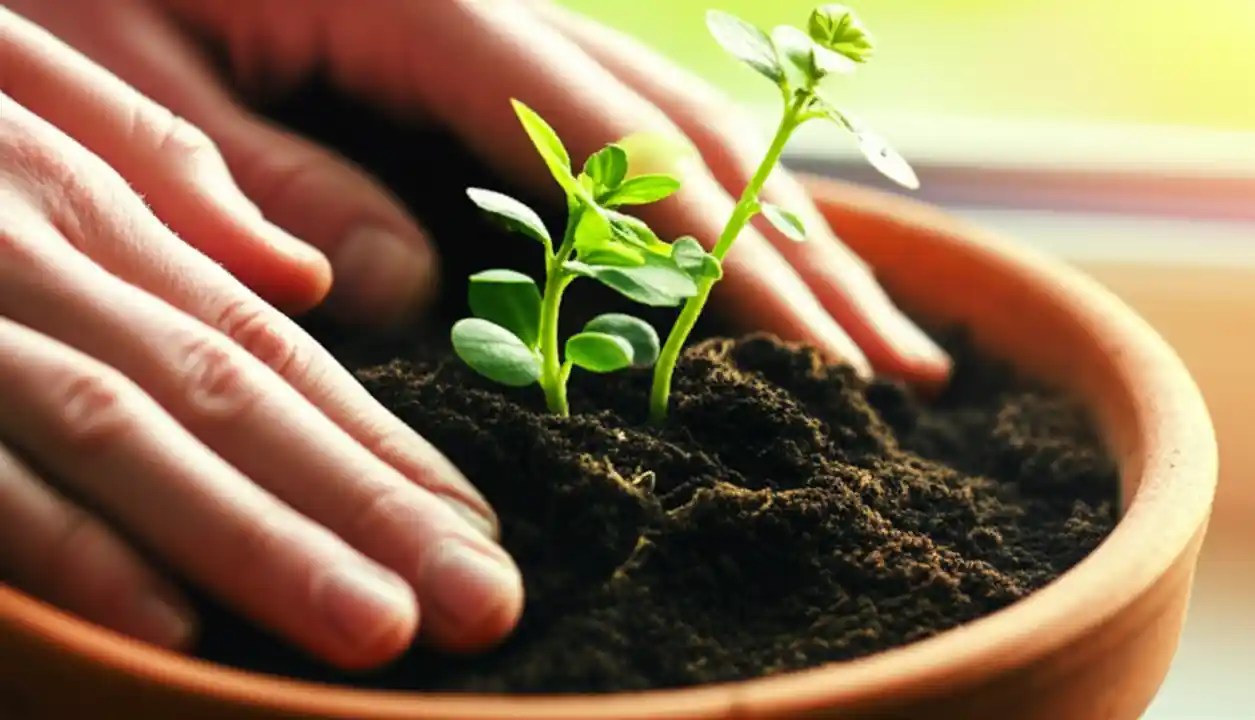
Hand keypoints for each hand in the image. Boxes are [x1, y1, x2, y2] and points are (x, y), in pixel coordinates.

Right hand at [0, 8, 520, 669]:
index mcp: (89, 208)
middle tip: (486, 606)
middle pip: (240, 399)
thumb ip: (158, 184)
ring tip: (380, 633)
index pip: (277, 351)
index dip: (381, 446)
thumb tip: (297, 280)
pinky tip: (167, 629)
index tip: (474, 530)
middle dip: (368, 511)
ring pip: (132, 432)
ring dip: (261, 542)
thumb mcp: (20, 99)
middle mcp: (38, 258)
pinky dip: (63, 546)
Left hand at [15, 0, 950, 385]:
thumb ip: (271, 190)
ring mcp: (498, 28)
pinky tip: (753, 255)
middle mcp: (495, 9)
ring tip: (876, 329)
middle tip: (900, 374)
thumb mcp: (129, 84)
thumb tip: (411, 292)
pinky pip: (624, 135)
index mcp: (429, 6)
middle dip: (805, 268)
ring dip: (787, 238)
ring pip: (680, 134)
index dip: (734, 267)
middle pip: (692, 143)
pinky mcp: (477, 55)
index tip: (823, 365)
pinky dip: (706, 208)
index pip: (623, 157)